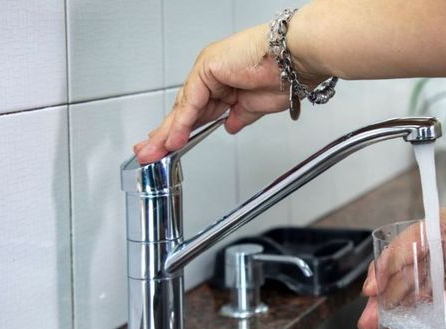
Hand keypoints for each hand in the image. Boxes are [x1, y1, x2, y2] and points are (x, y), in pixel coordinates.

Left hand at [134, 24, 289, 163]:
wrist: (295, 60)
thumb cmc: (285, 75)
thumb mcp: (256, 107)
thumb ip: (239, 116)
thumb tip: (230, 125)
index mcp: (225, 83)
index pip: (197, 112)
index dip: (183, 131)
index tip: (171, 146)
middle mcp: (214, 75)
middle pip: (184, 111)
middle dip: (166, 134)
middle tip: (150, 152)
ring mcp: (209, 71)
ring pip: (183, 107)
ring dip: (168, 132)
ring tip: (154, 151)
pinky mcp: (207, 68)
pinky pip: (192, 101)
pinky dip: (182, 122)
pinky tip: (173, 138)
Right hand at [357, 209, 445, 328]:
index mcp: (440, 229)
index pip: (405, 246)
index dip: (387, 267)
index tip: (375, 287)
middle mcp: (433, 251)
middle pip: (398, 274)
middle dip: (381, 299)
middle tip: (369, 319)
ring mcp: (436, 275)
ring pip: (403, 296)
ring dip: (387, 316)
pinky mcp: (443, 297)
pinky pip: (419, 311)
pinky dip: (405, 326)